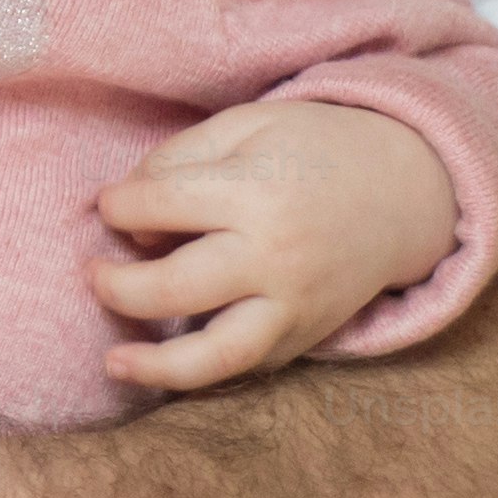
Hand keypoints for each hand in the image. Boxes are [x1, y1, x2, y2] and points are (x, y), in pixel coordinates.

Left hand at [93, 99, 457, 390]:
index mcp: (254, 192)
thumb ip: (177, 162)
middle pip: (173, 288)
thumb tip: (126, 220)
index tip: (111, 205)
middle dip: (116, 286)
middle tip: (94, 273)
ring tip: (111, 362)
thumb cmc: (311, 148)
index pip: (156, 207)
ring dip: (155, 366)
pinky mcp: (307, 335)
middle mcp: (274, 256)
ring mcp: (294, 304)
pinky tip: (165, 364)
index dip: (117, 206)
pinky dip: (203, 372)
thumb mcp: (243, 124)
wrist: (404, 190)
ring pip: (215, 355)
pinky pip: (248, 366)